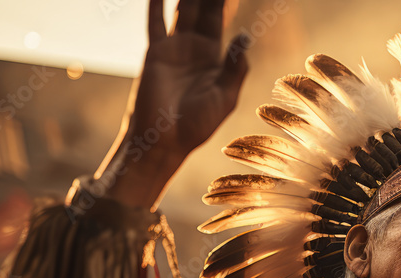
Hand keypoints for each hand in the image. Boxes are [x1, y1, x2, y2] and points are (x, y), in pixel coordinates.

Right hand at [98, 0, 249, 208]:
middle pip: (204, 9)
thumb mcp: (225, 97)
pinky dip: (156, 4)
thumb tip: (245, 36)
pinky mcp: (156, 52)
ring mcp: (174, 48)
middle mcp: (195, 48)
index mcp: (215, 58)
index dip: (226, 1)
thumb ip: (236, 68)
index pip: (222, 20)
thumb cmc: (197, 125)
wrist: (165, 140)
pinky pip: (155, 23)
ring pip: (182, 9)